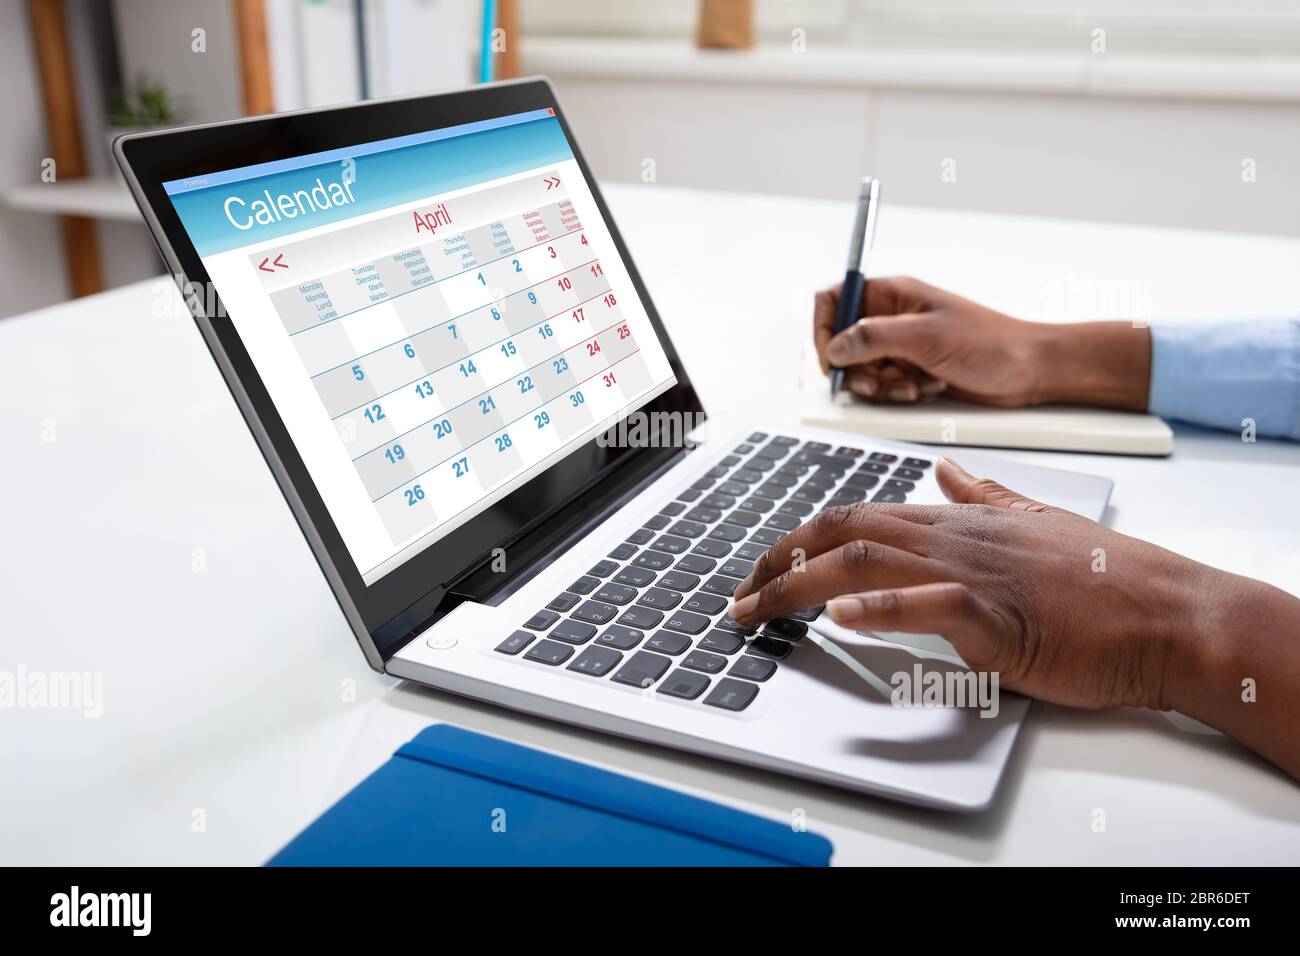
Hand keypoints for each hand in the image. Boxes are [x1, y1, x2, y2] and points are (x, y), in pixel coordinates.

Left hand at [728, 458, 1240, 711]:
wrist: (1168, 612)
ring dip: (799, 587)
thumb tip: (947, 471)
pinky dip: (879, 609)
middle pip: (843, 534)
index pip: (857, 519)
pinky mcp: (997, 617)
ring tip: (756, 609)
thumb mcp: (1035, 522)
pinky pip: (928, 605)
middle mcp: (954, 538)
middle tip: (740, 595)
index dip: (801, 538)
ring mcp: (973, 573)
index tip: (765, 566)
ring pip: (867, 564)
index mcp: (957, 522)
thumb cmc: (1106, 578)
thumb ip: (984, 495)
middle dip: (779, 560)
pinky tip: (837, 615)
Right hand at [812, 276, 1151, 409]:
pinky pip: (883, 386)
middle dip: (855, 368)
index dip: (824, 329)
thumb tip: (834, 347)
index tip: (832, 358)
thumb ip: (873, 337)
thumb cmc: (991, 342)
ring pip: (860, 369)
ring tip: (912, 386)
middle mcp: (892, 317)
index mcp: (892, 293)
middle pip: (841, 342)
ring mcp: (901, 346)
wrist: (1030, 370)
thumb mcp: (926, 336)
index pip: (834, 299)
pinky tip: (925, 389)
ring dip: (879, 385)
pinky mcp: (912, 371)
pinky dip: (897, 394)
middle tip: (879, 380)